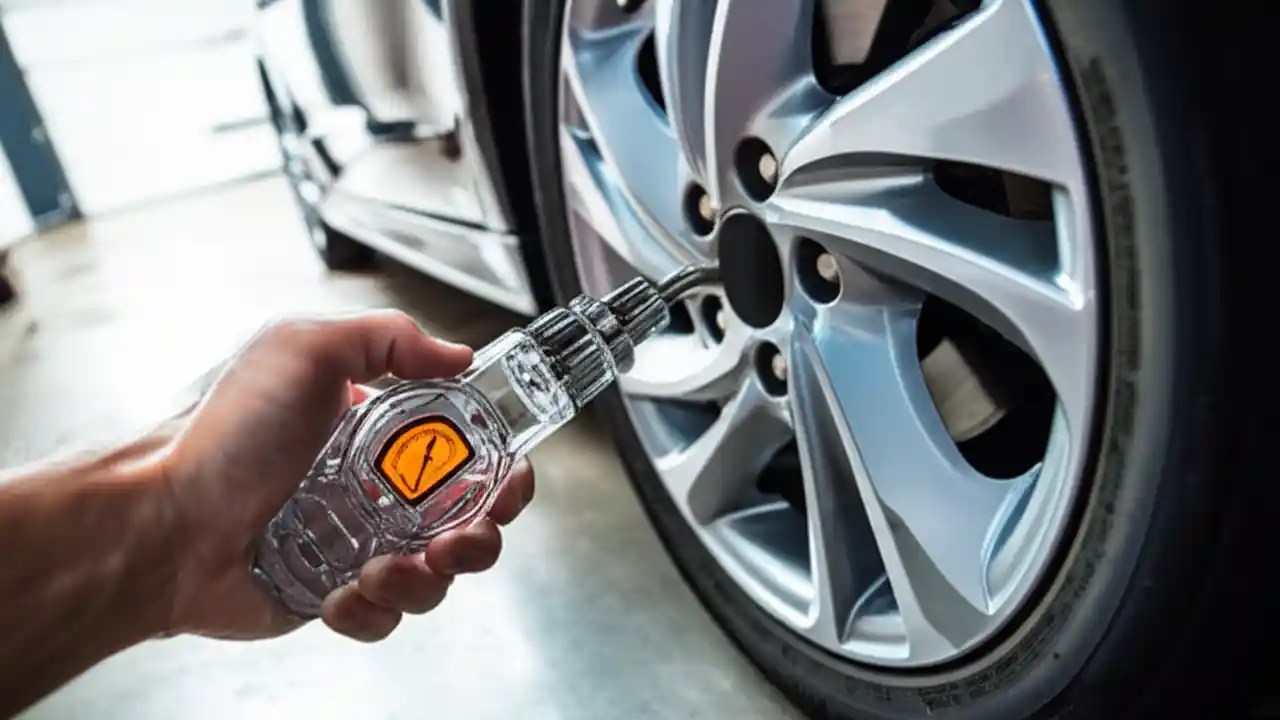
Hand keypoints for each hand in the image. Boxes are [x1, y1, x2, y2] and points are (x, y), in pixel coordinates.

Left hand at [156, 311, 534, 640]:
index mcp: (381, 434)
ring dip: (426, 577)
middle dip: (481, 535)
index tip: (509, 478)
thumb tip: (456, 354)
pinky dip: (373, 608)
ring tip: (387, 566)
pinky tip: (343, 590)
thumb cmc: (223, 438)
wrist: (166, 524)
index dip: (501, 470)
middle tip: (461, 537)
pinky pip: (386, 616)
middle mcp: (378, 491)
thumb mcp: (304, 351)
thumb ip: (388, 339)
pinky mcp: (337, 596)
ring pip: (437, 577)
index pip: (469, 453)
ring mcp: (360, 545)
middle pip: (471, 521)